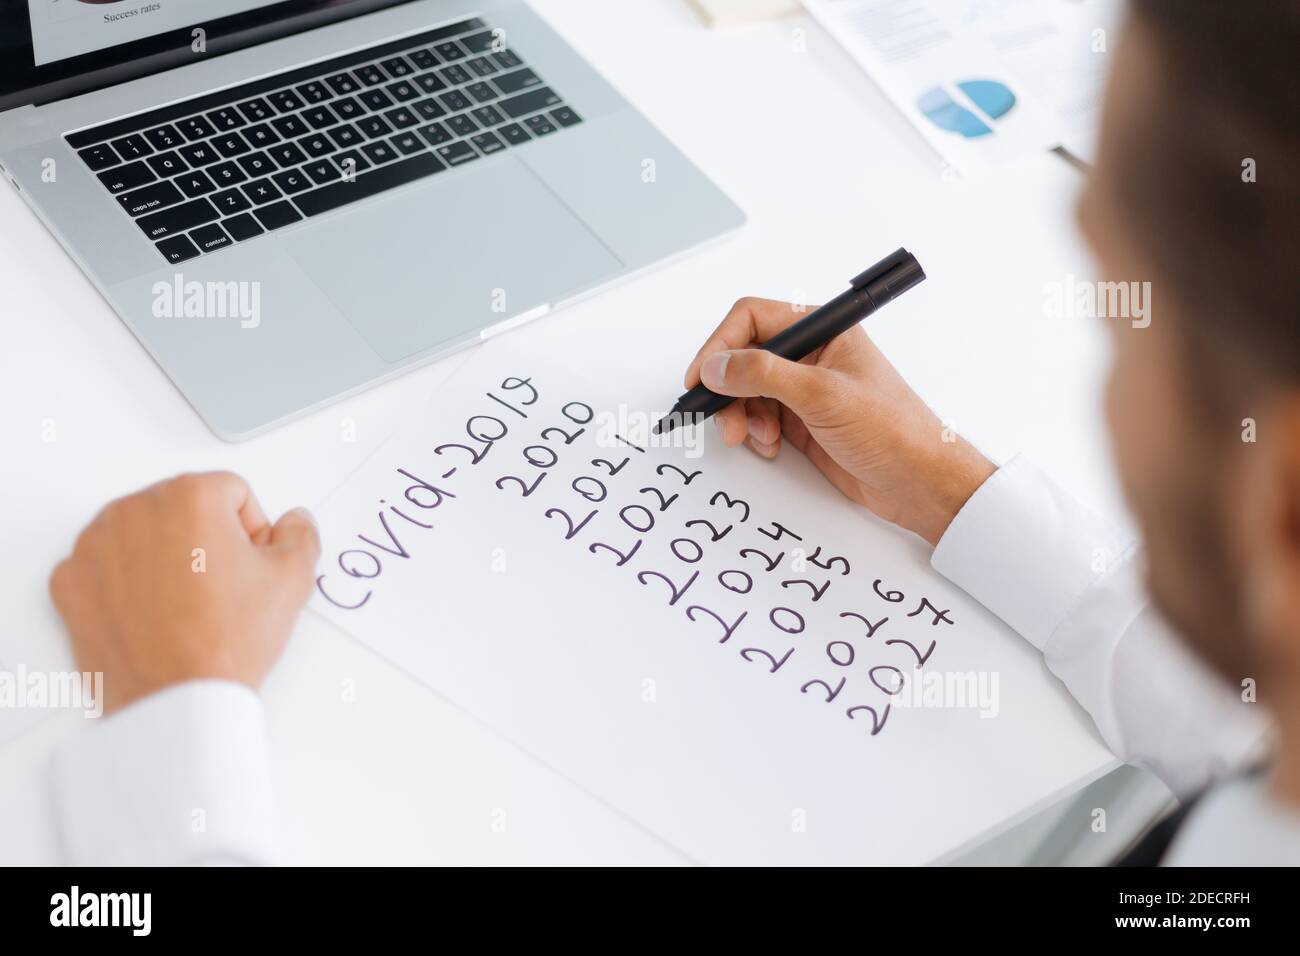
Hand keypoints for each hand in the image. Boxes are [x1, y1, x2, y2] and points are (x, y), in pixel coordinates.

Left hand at [49, 472, 319, 713]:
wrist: (176, 701)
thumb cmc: (227, 641)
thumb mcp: (292, 581)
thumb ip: (300, 534)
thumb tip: (293, 522)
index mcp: (190, 497)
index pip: (232, 493)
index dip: (251, 532)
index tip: (247, 568)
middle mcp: (135, 509)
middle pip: (184, 506)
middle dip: (205, 538)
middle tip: (219, 588)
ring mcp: (94, 545)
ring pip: (142, 531)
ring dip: (164, 555)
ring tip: (184, 603)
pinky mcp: (68, 581)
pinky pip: (103, 564)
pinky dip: (124, 581)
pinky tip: (149, 612)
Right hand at [684, 297, 995, 544]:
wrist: (920, 483)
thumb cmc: (894, 431)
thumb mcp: (823, 396)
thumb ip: (764, 375)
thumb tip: (718, 366)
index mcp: (824, 331)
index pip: (753, 318)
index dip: (721, 344)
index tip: (702, 376)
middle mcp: (812, 355)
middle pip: (744, 356)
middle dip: (729, 388)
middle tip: (723, 417)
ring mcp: (806, 390)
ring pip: (748, 391)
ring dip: (741, 415)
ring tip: (755, 438)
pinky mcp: (804, 422)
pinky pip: (760, 418)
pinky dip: (755, 433)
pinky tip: (770, 446)